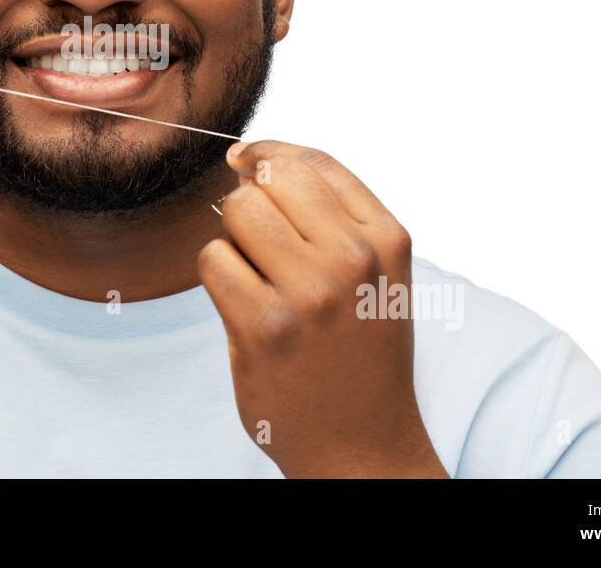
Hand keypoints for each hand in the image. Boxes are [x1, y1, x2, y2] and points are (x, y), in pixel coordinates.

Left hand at [198, 140, 447, 477]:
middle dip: (251, 203)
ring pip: (237, 212)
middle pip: (269, 179)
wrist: (364, 446)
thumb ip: (329, 212)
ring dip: (234, 242)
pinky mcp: (265, 326)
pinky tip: (246, 311)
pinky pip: (213, 260)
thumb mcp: (375, 273)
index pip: (315, 161)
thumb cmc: (359, 350)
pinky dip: (219, 280)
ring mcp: (310, 293)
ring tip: (259, 283)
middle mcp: (354, 259)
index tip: (245, 161)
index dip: (268, 153)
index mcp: (387, 239)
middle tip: (263, 249)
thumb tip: (246, 156)